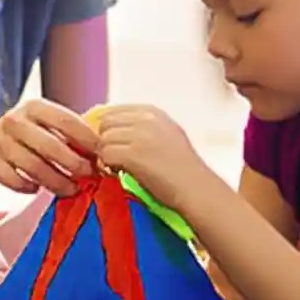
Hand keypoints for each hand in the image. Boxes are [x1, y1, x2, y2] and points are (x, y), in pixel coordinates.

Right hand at [0, 99, 98, 196]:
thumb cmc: (30, 132)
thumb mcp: (46, 121)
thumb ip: (71, 132)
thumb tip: (104, 151)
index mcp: (34, 107)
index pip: (65, 121)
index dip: (87, 139)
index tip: (103, 154)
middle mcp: (16, 122)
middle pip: (50, 146)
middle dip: (75, 164)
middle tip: (90, 176)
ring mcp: (2, 143)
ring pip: (34, 167)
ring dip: (57, 182)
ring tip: (72, 189)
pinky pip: (16, 181)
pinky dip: (31, 187)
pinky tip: (39, 188)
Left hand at [95, 104, 215, 212]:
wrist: (196, 189)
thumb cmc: (181, 168)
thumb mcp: (163, 134)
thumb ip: (138, 127)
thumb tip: (105, 129)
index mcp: (152, 112)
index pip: (111, 111)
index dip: (108, 130)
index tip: (114, 145)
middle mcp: (145, 118)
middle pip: (104, 123)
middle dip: (105, 141)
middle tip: (116, 158)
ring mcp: (139, 135)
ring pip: (102, 140)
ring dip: (106, 155)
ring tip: (121, 167)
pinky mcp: (134, 153)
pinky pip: (106, 155)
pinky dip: (109, 166)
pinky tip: (121, 173)